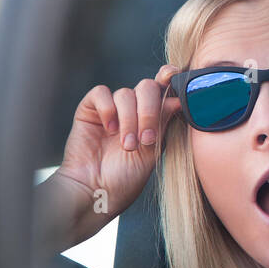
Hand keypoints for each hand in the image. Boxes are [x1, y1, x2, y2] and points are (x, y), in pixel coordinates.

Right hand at [39, 64, 181, 251]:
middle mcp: (134, 110)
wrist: (95, 191)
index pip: (164, 90)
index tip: (174, 76)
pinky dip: (108, 108)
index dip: (170, 78)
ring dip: (129, 119)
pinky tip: (108, 128)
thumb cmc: (125, 178)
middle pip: (147, 88)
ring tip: (127, 145)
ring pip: (126, 93)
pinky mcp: (90, 110)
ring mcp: (113, 109)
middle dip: (150, 111)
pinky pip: (101, 93)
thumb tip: (178, 100)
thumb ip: (163, 124)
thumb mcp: (152, 152)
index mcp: (154, 118)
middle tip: (146, 139)